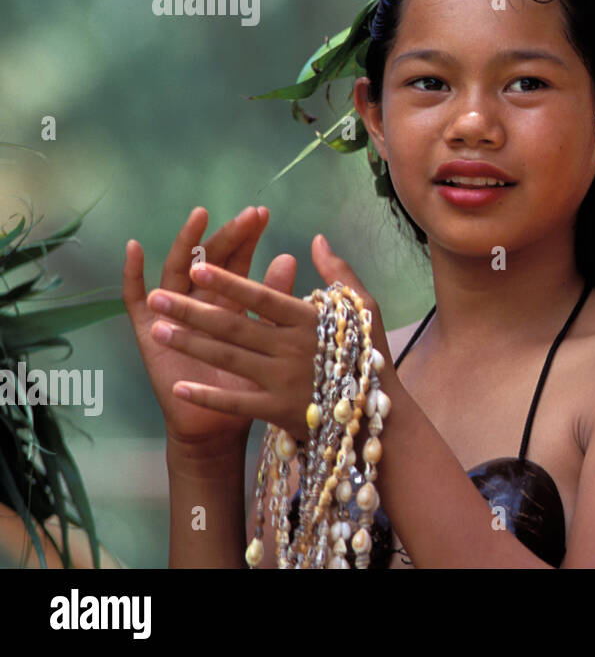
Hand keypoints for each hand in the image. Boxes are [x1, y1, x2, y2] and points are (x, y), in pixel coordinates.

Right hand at [124, 206, 294, 446]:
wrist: (220, 424)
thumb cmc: (249, 381)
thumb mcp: (266, 339)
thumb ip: (276, 299)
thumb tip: (291, 257)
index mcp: (229, 300)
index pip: (238, 261)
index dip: (248, 238)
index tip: (262, 214)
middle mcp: (201, 300)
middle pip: (211, 260)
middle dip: (228, 236)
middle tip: (246, 215)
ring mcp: (172, 313)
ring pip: (178, 270)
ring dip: (187, 243)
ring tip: (199, 217)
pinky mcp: (149, 331)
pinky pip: (135, 300)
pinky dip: (133, 275)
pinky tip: (136, 248)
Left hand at [140, 234, 390, 441]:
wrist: (377, 416)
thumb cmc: (369, 355)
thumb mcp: (364, 307)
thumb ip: (339, 272)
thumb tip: (316, 240)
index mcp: (311, 320)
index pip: (263, 297)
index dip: (229, 282)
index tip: (196, 268)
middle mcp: (293, 348)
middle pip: (235, 326)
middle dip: (192, 311)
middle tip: (157, 298)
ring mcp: (283, 381)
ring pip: (229, 358)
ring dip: (191, 344)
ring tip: (156, 331)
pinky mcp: (278, 411)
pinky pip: (236, 402)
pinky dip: (208, 395)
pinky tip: (179, 386)